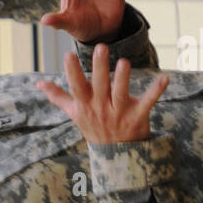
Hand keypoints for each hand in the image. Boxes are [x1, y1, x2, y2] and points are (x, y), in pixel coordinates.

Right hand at [36, 44, 169, 144]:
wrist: (116, 155)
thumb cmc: (94, 127)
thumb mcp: (75, 113)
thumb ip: (58, 97)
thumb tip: (38, 83)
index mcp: (86, 104)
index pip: (77, 86)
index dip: (72, 72)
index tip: (68, 54)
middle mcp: (101, 107)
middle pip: (100, 85)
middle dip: (99, 67)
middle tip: (101, 48)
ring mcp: (120, 113)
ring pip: (121, 93)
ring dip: (123, 78)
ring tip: (124, 62)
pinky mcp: (138, 116)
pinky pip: (148, 102)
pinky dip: (157, 91)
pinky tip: (164, 78)